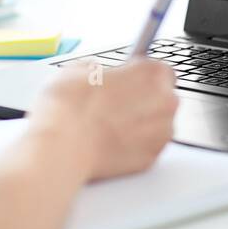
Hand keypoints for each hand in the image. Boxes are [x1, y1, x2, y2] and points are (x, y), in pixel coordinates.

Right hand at [30, 59, 178, 180]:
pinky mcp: (150, 159)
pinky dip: (133, 145)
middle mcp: (165, 103)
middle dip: (143, 100)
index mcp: (152, 74)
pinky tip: (110, 142)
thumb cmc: (70, 108)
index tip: (129, 79)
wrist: (62, 147)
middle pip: (162, 98)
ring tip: (110, 125)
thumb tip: (95, 73)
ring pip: (157, 124)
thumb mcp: (78, 69)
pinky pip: (147, 147)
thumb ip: (98, 69)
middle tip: (115, 103)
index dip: (141, 75)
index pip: (160, 70)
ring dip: (141, 123)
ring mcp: (160, 134)